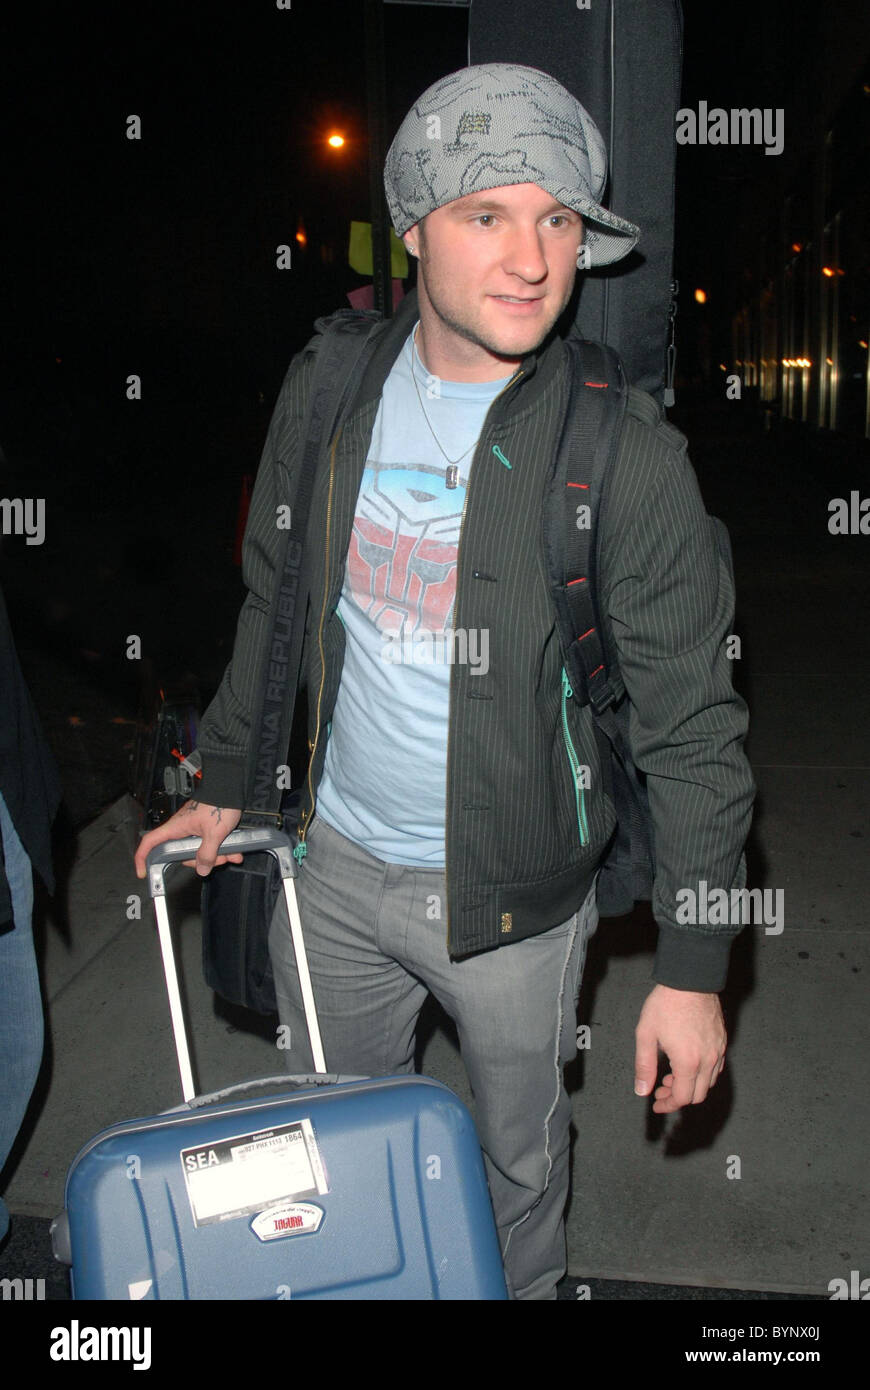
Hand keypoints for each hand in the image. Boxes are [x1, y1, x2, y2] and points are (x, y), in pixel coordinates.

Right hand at [134, 799, 243, 879]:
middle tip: (219, 859)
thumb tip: (202, 869)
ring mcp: (194, 829)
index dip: (142, 857)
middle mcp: (182, 829)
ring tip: (232, 853)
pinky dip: (222, 849)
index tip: (142, 872)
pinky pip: (209, 844)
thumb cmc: (219, 803)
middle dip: (202, 860)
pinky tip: (234, 850)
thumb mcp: (214, 832)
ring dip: (217, 855)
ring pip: (199, 851)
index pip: (150, 842)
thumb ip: (208, 853)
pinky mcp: (205, 829)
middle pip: (181, 854)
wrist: (231, 789)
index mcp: (176, 828)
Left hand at [634, 984, 726, 1113]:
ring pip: (708, 1083)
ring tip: (672, 1074)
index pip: (683, 1097)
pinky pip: (716, 1068)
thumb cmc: (666, 1004)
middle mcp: (708, 1060)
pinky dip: (702, 1074)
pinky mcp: (722, 1041)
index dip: (668, 1105)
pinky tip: (688, 1063)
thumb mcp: (646, 1034)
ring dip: (691, 1086)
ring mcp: (718, 1050)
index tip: (657, 1103)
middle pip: (698, 1095)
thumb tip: (642, 1090)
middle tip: (661, 1089)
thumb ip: (644, 1065)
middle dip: (678, 1097)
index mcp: (688, 1061)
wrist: (690, 979)